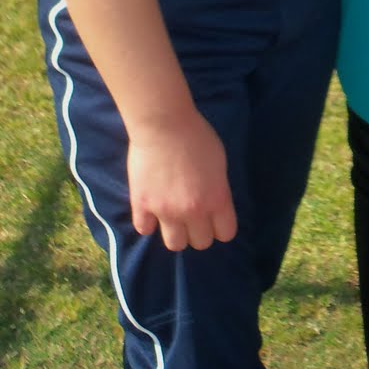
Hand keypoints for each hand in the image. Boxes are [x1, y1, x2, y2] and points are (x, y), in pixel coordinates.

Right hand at [127, 111, 237, 252]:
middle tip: (191, 215)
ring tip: (171, 216)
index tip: (214, 218)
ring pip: (175, 245)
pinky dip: (148, 222)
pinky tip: (150, 209)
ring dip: (175, 232)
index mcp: (217, 199)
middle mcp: (193, 211)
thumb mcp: (219, 161)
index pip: (226, 234)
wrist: (163, 123)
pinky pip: (145, 230)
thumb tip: (214, 202)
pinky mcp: (142, 205)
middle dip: (198, 231)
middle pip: (201, 243)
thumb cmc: (196, 135)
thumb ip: (218, 187)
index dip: (221, 226)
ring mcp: (166, 211)